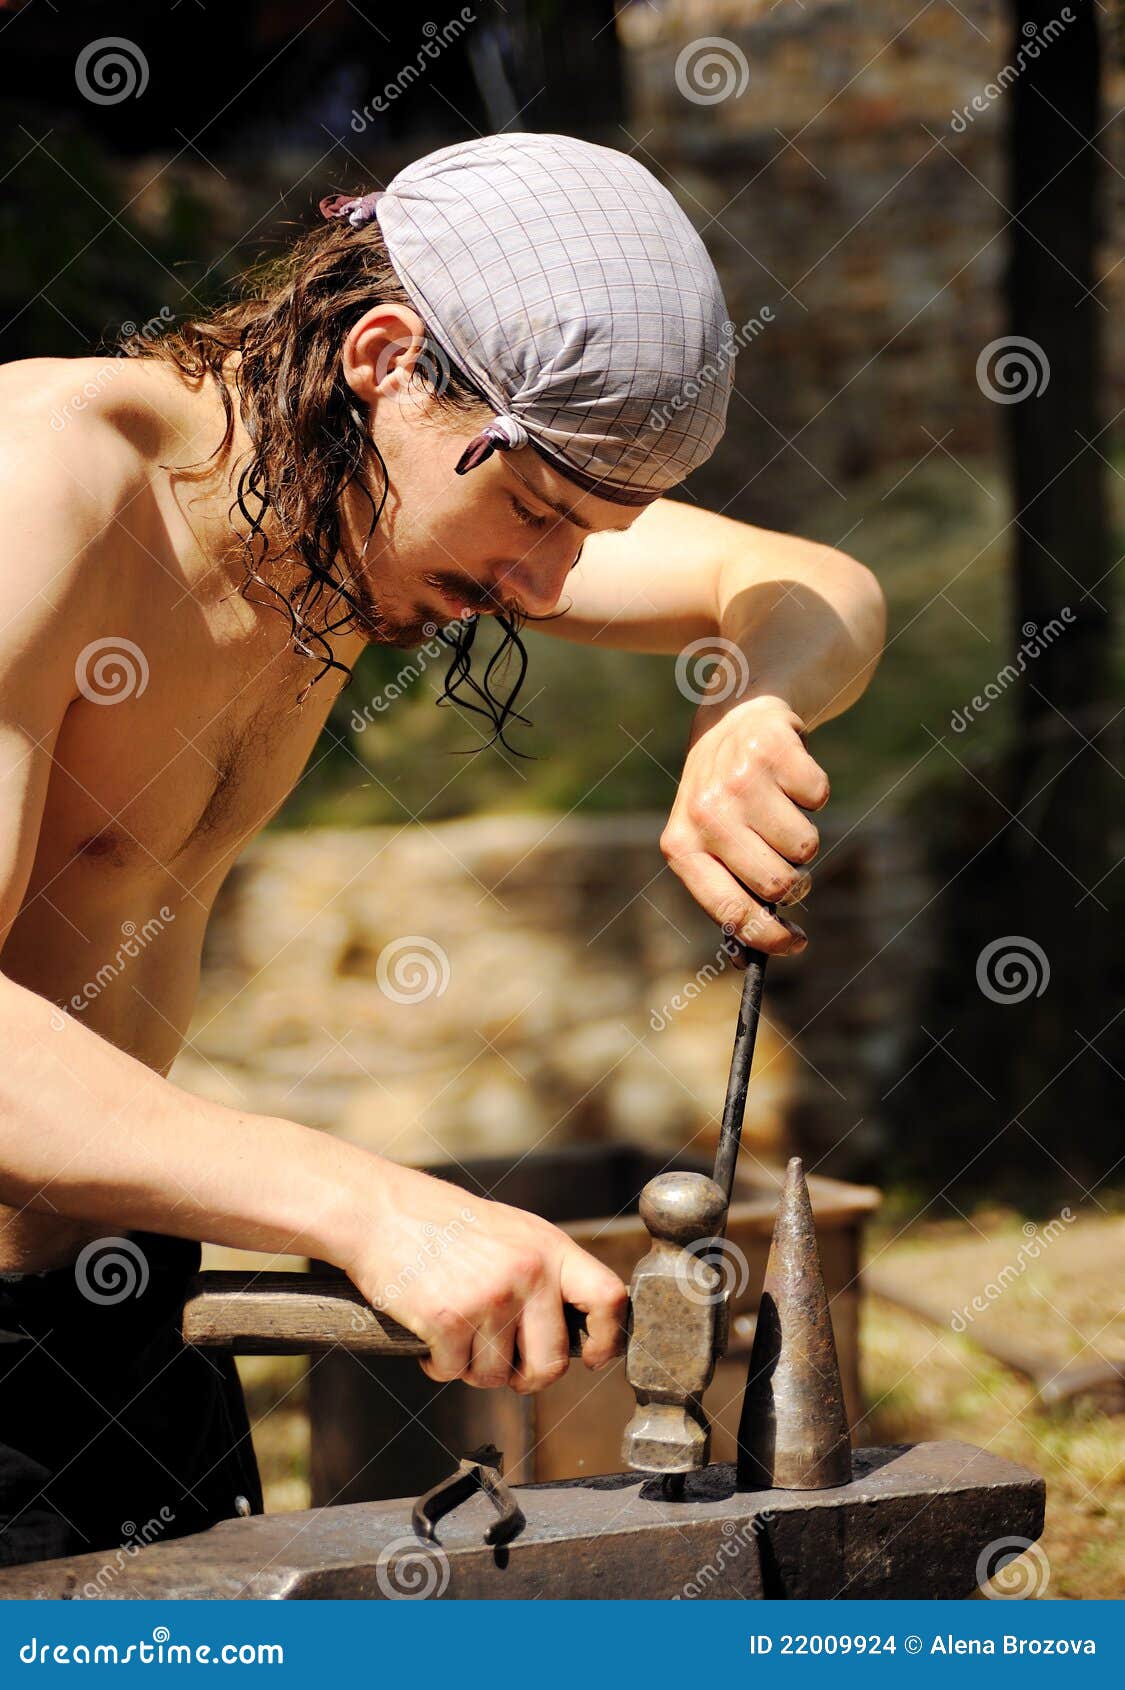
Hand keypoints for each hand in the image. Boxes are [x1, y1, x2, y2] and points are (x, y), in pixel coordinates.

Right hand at [344, 1161, 627, 1393]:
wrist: (382, 1211)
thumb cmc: (447, 1224)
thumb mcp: (514, 1234)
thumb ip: (548, 1275)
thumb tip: (578, 1335)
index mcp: (550, 1249)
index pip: (609, 1298)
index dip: (608, 1339)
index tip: (590, 1358)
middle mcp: (527, 1272)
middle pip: (551, 1364)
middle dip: (525, 1377)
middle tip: (502, 1363)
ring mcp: (489, 1297)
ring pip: (496, 1376)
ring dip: (473, 1367)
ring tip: (457, 1330)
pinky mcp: (448, 1319)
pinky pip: (453, 1372)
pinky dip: (439, 1364)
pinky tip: (431, 1333)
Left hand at [660, 694, 828, 955]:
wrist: (735, 714)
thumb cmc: (727, 796)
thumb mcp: (710, 841)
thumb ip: (729, 891)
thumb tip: (754, 956)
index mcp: (681, 846)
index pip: (729, 909)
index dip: (768, 936)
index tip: (796, 943)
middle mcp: (704, 814)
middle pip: (777, 884)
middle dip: (794, 881)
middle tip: (789, 861)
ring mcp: (737, 779)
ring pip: (805, 844)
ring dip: (804, 832)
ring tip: (781, 808)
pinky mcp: (772, 747)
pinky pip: (819, 796)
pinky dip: (814, 789)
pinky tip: (789, 775)